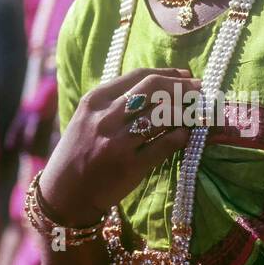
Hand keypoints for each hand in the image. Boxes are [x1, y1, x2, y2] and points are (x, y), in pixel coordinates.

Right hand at [39, 67, 198, 227]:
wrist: (64, 192)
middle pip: (154, 88)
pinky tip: (187, 134)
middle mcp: (105, 117)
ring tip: (196, 111)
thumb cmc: (80, 151)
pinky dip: (183, 135)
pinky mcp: (131, 166)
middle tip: (199, 89)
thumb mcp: (88, 117)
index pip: (139, 75)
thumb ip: (116, 101)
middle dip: (182, 86)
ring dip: (186, 110)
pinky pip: (167, 143)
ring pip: (164, 113)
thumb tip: (160, 84)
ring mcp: (118, 142)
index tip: (185, 75)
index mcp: (94, 100)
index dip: (168, 73)